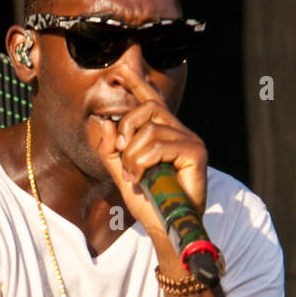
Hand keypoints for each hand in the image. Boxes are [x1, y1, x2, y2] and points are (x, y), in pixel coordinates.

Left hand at [87, 60, 206, 261]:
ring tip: (135, 176)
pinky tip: (143, 178)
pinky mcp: (196, 152)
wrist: (167, 228)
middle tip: (123, 157)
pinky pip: (160, 145)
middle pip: (147, 108)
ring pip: (150, 130)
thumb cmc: (150, 203)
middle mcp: (179, 132)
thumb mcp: (122, 173)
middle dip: (127, 130)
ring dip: (133, 155)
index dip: (137, 82)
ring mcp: (190, 141)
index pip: (151, 99)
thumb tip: (100, 121)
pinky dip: (144, 162)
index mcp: (164, 133)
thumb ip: (110, 150)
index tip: (121, 69)